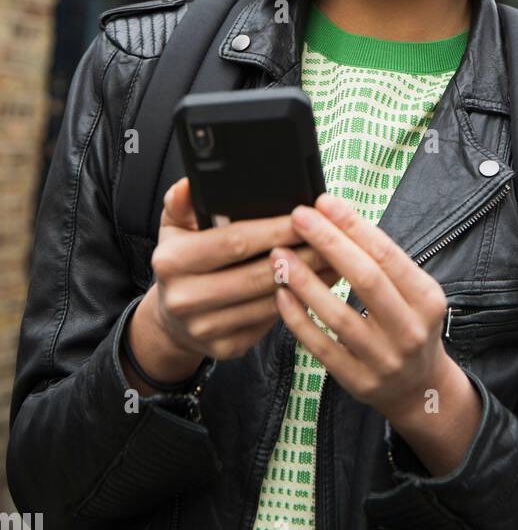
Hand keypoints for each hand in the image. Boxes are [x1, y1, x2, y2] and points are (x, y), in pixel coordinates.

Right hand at [148, 177, 340, 364]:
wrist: (171, 320)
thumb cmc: (183, 263)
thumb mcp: (174, 227)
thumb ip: (182, 201)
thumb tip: (192, 182)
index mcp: (172, 261)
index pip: (234, 241)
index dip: (274, 229)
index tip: (305, 215)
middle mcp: (185, 298)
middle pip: (257, 274)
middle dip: (300, 253)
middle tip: (331, 237)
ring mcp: (206, 328)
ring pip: (269, 300)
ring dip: (308, 280)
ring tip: (335, 258)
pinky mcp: (227, 347)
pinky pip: (270, 322)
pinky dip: (299, 302)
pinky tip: (319, 284)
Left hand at [270, 190, 455, 425]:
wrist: (420, 388)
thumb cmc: (408, 324)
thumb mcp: (414, 292)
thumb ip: (381, 262)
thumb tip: (335, 217)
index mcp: (427, 299)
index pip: (387, 255)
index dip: (354, 226)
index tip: (324, 202)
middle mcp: (410, 330)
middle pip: (366, 279)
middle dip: (329, 243)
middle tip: (299, 217)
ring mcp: (384, 360)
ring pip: (339, 316)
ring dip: (305, 281)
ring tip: (279, 255)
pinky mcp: (358, 381)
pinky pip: (322, 347)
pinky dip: (299, 320)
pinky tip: (281, 295)